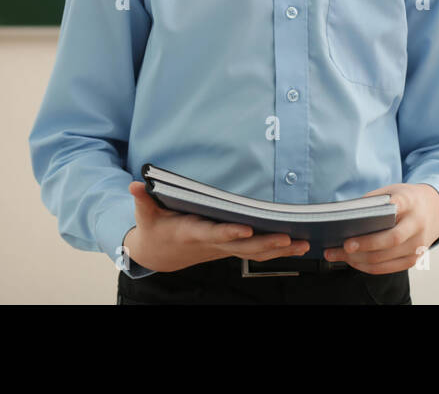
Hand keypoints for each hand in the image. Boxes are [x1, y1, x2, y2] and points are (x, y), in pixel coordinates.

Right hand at [120, 181, 310, 272]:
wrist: (159, 254)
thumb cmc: (155, 229)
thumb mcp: (145, 215)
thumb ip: (143, 200)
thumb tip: (135, 184)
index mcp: (192, 233)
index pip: (213, 233)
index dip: (229, 232)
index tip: (246, 228)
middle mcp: (211, 244)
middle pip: (241, 246)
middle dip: (265, 243)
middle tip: (288, 237)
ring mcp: (223, 248)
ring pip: (253, 251)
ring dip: (278, 249)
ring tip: (303, 243)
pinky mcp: (230, 248)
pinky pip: (256, 251)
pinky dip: (277, 250)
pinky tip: (298, 245)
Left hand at [322, 183, 438, 273]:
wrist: (435, 210)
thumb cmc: (407, 199)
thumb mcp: (393, 190)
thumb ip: (374, 201)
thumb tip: (345, 217)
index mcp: (411, 202)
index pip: (397, 208)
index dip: (380, 215)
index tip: (358, 224)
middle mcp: (417, 225)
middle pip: (390, 240)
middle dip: (363, 245)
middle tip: (342, 246)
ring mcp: (417, 245)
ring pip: (385, 258)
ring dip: (358, 259)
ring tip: (337, 255)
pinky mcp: (414, 259)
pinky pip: (388, 268)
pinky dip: (367, 267)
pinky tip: (352, 261)